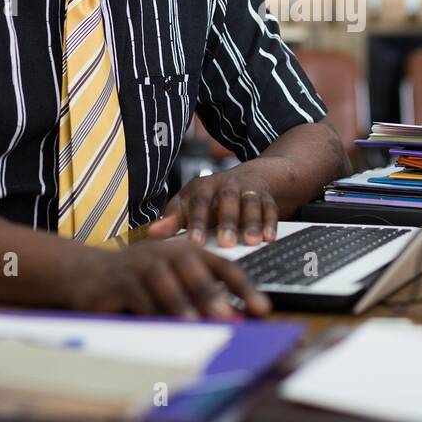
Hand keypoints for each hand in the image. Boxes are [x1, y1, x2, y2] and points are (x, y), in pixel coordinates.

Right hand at [67, 240, 269, 319]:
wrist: (86, 272)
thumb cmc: (138, 279)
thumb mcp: (171, 280)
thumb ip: (199, 295)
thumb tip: (235, 320)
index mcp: (187, 250)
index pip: (223, 265)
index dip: (244, 288)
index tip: (262, 309)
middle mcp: (167, 253)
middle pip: (195, 271)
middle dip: (214, 296)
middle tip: (230, 318)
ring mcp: (142, 264)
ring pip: (167, 284)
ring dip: (184, 306)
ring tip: (199, 325)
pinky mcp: (120, 281)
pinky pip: (140, 298)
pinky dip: (154, 314)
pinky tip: (165, 328)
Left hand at [145, 169, 280, 246]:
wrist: (247, 178)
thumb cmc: (210, 198)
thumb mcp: (189, 204)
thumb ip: (173, 220)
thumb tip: (151, 233)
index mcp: (203, 187)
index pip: (198, 202)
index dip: (196, 222)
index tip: (194, 243)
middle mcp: (226, 185)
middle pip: (227, 200)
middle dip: (227, 221)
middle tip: (226, 243)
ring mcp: (248, 190)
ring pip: (250, 203)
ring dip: (251, 222)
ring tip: (251, 242)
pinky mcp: (265, 197)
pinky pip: (270, 207)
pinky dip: (270, 222)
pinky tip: (270, 239)